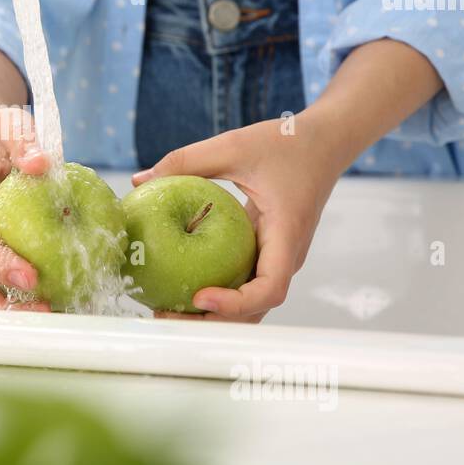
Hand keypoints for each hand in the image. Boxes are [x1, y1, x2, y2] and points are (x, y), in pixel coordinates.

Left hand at [131, 115, 343, 322]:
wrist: (324, 142)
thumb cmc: (286, 143)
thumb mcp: (234, 145)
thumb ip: (187, 161)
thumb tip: (139, 180)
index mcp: (286, 235)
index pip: (270, 288)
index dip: (237, 303)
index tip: (201, 297)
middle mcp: (286, 257)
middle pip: (254, 309)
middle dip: (212, 322)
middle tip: (164, 314)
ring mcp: (278, 259)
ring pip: (249, 303)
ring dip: (211, 315)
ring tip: (165, 309)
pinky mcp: (268, 254)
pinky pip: (243, 283)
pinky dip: (216, 293)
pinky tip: (179, 285)